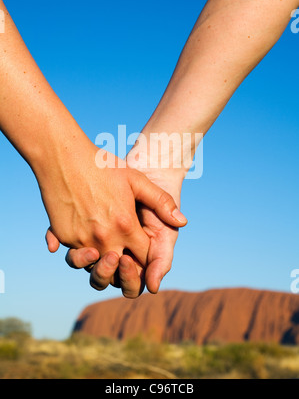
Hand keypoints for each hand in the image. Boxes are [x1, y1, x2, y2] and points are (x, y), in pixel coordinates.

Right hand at [44, 141, 186, 292]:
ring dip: (101, 264)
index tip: (145, 250)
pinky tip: (84, 241)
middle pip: (119, 270)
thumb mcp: (136, 180)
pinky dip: (80, 253)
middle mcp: (104, 238)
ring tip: (105, 253)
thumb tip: (182, 222)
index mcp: (126, 226)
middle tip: (125, 259)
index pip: (144, 257)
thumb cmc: (102, 166)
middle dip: (125, 268)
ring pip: (95, 267)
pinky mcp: (63, 236)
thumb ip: (161, 202)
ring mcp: (81, 240)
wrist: (63, 156)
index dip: (147, 258)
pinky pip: (73, 255)